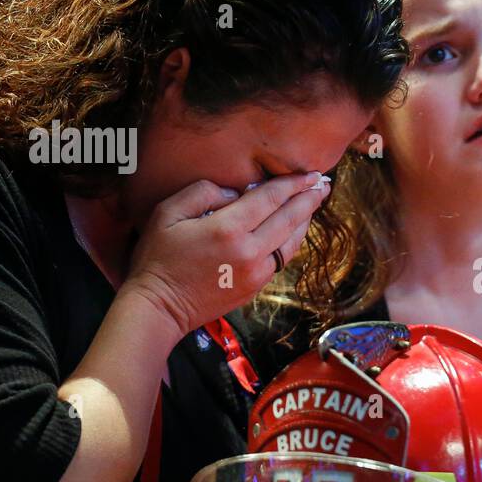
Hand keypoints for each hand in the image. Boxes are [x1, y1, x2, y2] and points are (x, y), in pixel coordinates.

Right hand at [120, 171, 329, 338]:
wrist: (160, 308)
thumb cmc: (158, 258)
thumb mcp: (167, 213)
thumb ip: (202, 192)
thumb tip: (234, 192)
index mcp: (228, 228)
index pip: (271, 198)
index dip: (293, 183)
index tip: (310, 173)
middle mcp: (250, 251)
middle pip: (290, 219)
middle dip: (309, 199)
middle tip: (323, 183)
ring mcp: (257, 272)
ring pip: (292, 241)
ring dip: (305, 220)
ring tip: (314, 202)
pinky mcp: (256, 287)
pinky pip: (282, 258)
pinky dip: (292, 240)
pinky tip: (294, 229)